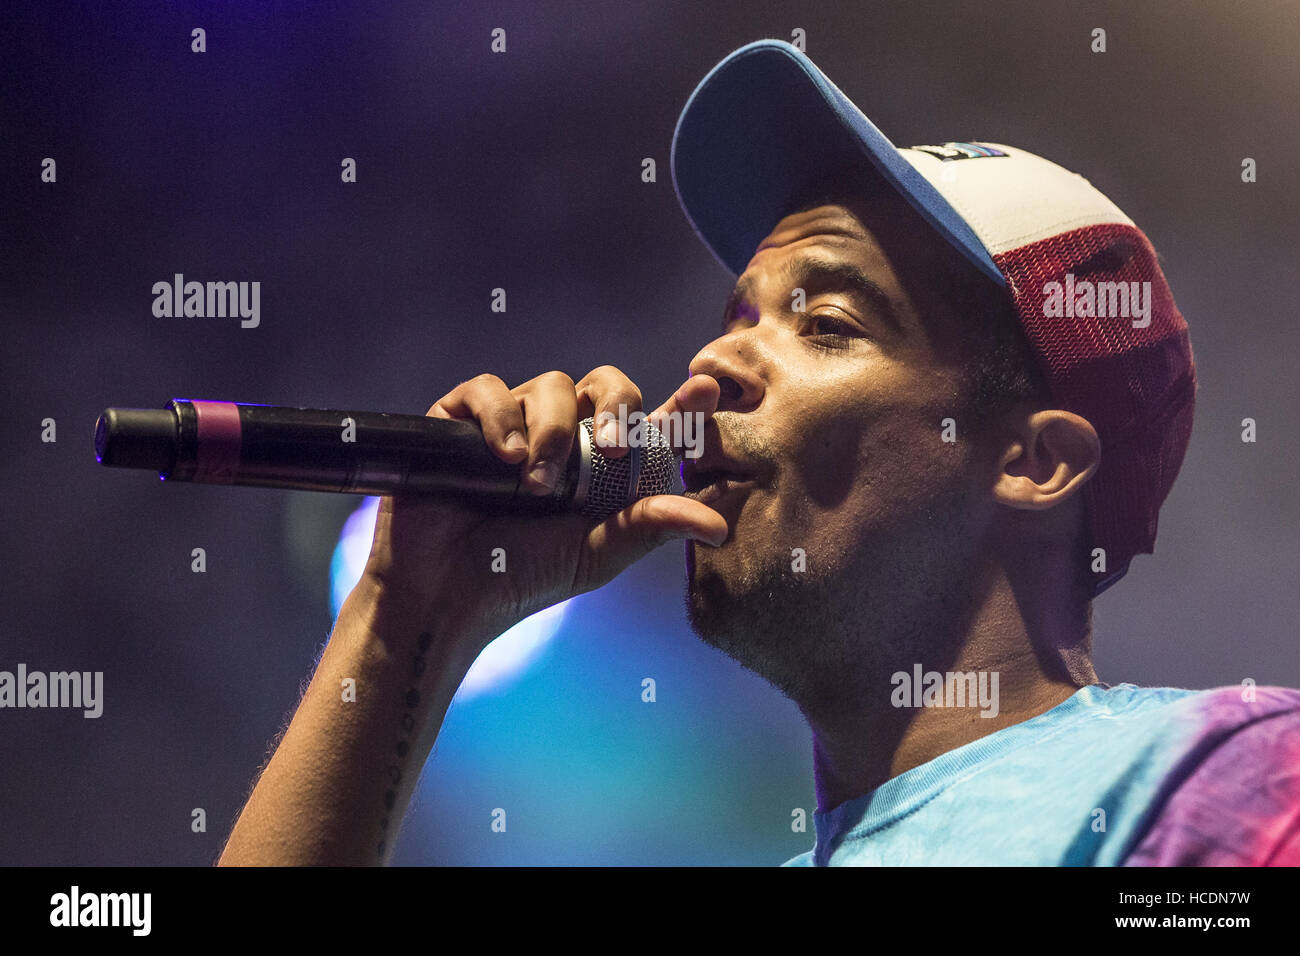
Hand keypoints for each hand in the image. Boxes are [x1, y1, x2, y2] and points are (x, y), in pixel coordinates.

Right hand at [359, 367, 727, 649]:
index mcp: (602, 466)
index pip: (650, 423)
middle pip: (606, 384)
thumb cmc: (521, 578)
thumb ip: (650, 527)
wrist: (446, 595)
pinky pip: (489, 390)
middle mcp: (564, 437)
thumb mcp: (596, 553)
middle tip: (613, 450)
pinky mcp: (462, 421)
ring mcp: (514, 425)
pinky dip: (500, 418)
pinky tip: (504, 457)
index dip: (681, 404)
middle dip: (616, 407)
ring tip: (536, 484)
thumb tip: (718, 525)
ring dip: (552, 432)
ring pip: (551, 385)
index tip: (707, 392)